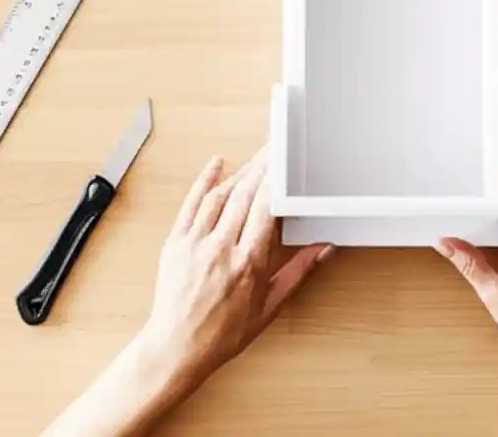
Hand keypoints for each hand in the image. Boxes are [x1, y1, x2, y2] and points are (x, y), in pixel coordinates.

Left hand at [140, 150, 334, 379]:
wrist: (177, 347)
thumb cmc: (222, 333)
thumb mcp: (269, 307)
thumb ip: (297, 272)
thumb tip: (321, 249)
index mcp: (246, 264)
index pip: (263, 210)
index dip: (275, 182)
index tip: (285, 165)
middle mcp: (219, 249)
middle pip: (243, 196)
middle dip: (261, 168)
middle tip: (274, 150)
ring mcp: (194, 244)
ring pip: (219, 196)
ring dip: (239, 172)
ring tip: (255, 158)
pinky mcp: (175, 243)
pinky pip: (190, 205)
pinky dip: (203, 182)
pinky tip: (215, 165)